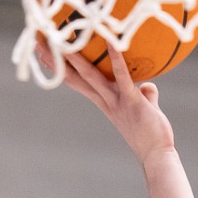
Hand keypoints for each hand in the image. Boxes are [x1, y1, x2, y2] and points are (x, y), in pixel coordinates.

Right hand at [52, 44, 175, 168]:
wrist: (157, 156)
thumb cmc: (152, 135)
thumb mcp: (146, 111)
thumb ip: (146, 96)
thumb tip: (148, 86)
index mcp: (105, 102)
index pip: (78, 82)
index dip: (62, 69)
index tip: (47, 55)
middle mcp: (105, 100)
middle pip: (76, 77)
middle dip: (57, 61)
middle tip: (39, 42)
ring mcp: (116, 100)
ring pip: (91, 76)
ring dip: (75, 58)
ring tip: (62, 41)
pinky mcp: (131, 100)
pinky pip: (122, 76)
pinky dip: (117, 58)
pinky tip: (112, 41)